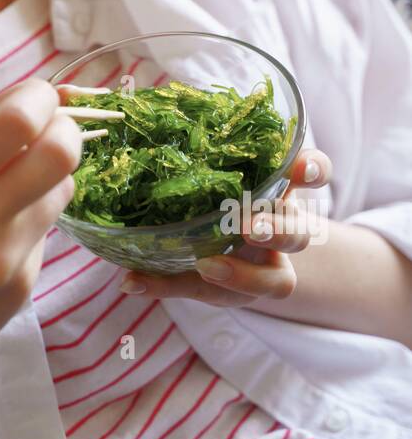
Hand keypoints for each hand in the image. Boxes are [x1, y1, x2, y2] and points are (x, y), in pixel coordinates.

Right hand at [0, 78, 83, 394]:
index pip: (14, 124)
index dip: (36, 97)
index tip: (33, 95)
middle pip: (59, 153)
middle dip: (64, 125)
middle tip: (49, 123)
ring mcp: (7, 257)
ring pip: (63, 186)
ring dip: (49, 169)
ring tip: (14, 179)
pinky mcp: (26, 283)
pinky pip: (47, 226)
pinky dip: (32, 212)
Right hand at [118, 148, 333, 306]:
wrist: (240, 231)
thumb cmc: (217, 262)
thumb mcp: (193, 280)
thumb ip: (164, 281)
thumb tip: (125, 282)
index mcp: (263, 272)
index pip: (274, 283)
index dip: (246, 278)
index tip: (207, 269)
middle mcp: (279, 238)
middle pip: (294, 239)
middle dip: (271, 235)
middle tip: (241, 229)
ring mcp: (283, 206)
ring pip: (298, 208)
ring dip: (280, 204)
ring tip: (253, 197)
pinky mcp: (282, 174)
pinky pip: (312, 170)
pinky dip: (312, 166)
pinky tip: (298, 155)